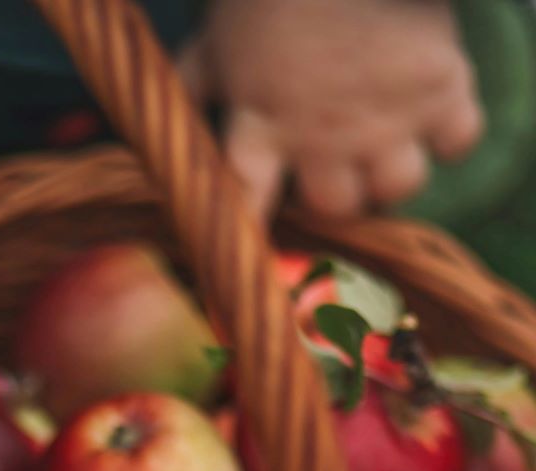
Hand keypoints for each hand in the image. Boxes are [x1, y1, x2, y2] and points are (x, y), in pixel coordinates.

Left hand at [181, 0, 483, 218]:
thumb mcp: (217, 42)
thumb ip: (194, 93)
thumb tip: (156, 139)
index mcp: (263, 125)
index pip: (247, 206)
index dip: (251, 245)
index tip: (251, 284)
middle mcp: (324, 136)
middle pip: (338, 208)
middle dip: (338, 193)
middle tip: (337, 163)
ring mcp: (387, 115)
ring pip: (398, 187)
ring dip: (391, 172)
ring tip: (383, 140)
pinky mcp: (442, 87)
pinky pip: (458, 141)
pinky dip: (451, 132)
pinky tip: (433, 109)